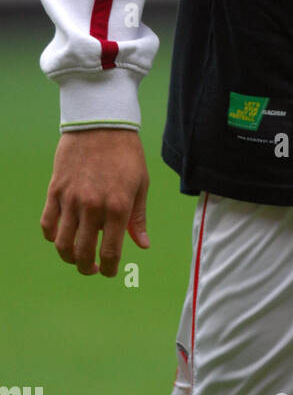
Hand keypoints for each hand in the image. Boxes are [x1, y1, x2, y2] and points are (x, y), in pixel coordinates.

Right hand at [41, 129, 149, 276]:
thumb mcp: (140, 184)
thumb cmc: (126, 153)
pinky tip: (60, 237)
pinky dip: (51, 237)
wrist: (102, 123)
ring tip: (76, 256)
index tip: (109, 271)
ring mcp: (71, 199)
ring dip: (68, 257)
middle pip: (83, 253)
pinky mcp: (55, 190)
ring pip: (61, 244)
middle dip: (87, 268)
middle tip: (92, 268)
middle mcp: (93, 207)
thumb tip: (142, 245)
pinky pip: (47, 224)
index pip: (110, 252)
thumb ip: (138, 217)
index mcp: (118, 207)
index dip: (109, 268)